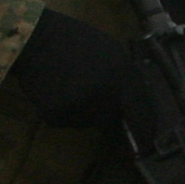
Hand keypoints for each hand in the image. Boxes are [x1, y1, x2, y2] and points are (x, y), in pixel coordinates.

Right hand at [11, 9, 134, 129]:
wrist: (35, 38)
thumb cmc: (75, 40)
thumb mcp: (111, 51)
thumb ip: (125, 77)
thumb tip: (132, 104)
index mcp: (123, 74)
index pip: (140, 111)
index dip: (145, 129)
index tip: (149, 145)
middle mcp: (105, 92)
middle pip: (111, 118)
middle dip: (105, 111)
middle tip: (89, 92)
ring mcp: (80, 104)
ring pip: (89, 121)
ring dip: (83, 112)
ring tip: (71, 86)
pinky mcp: (57, 113)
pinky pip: (66, 122)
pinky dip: (62, 112)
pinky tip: (56, 91)